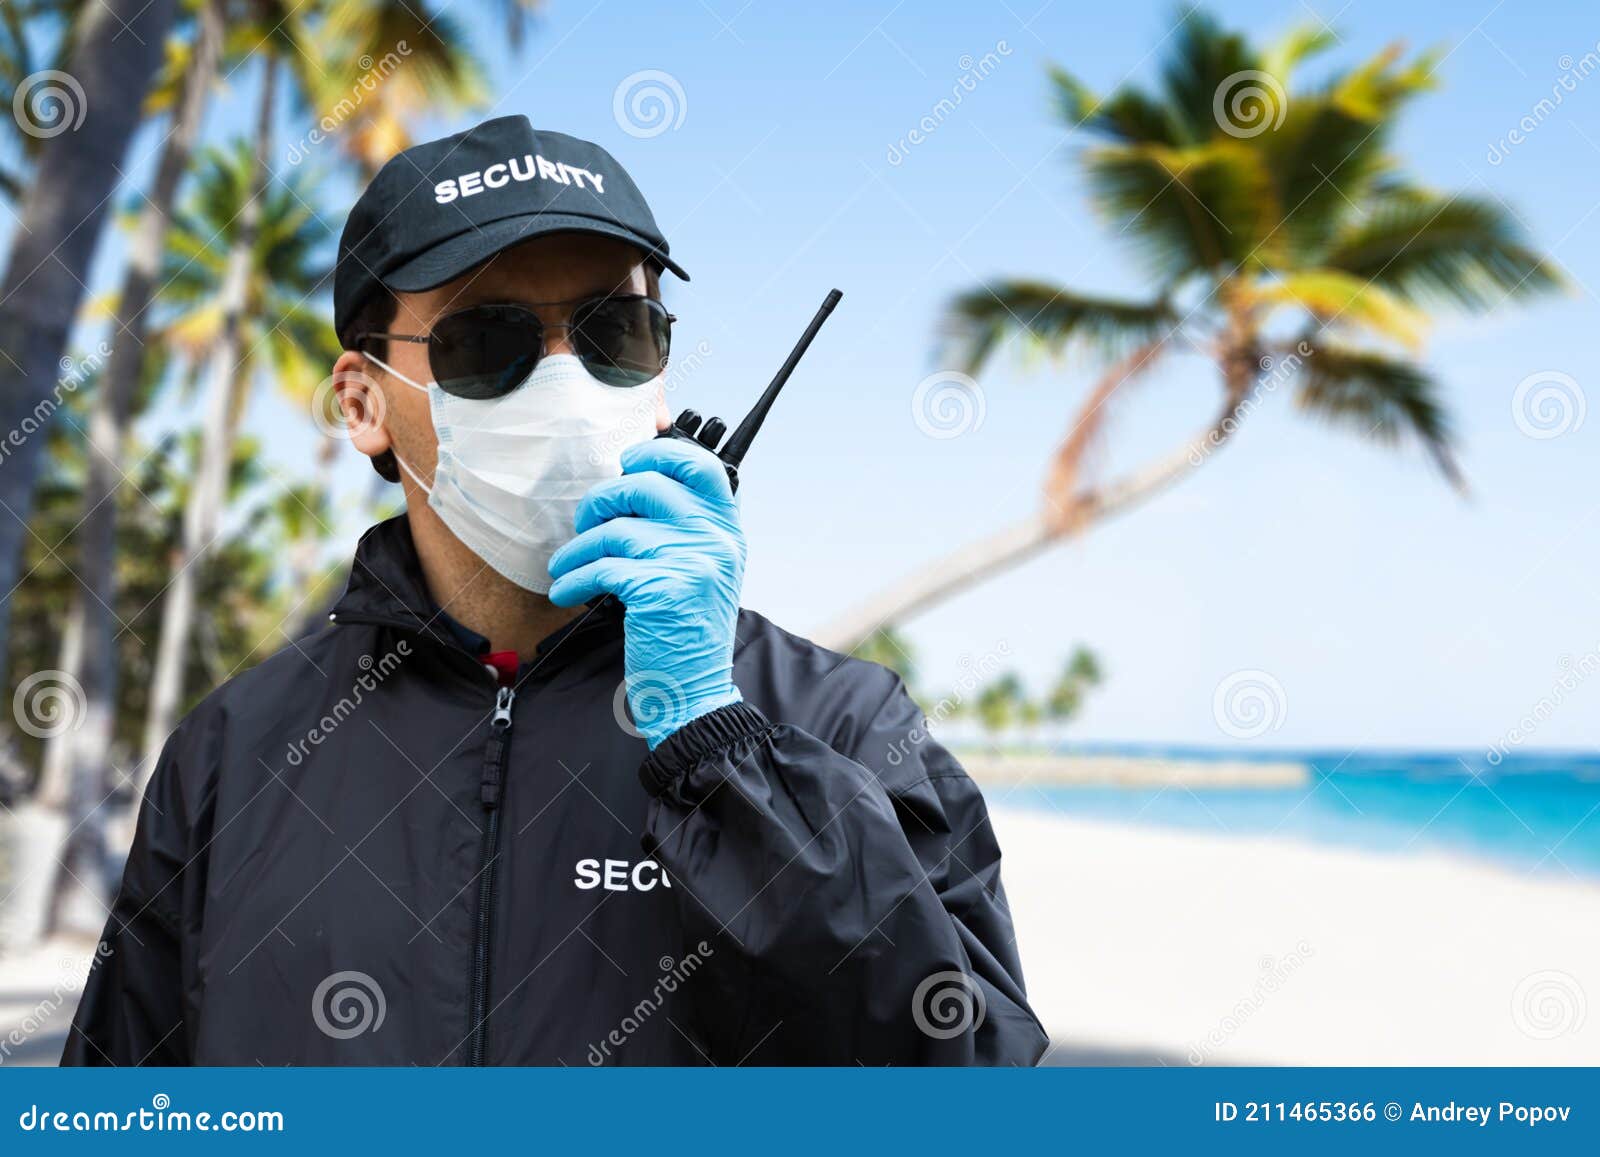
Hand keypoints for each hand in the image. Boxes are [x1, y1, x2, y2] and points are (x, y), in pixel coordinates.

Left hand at [548, 438, 745, 747]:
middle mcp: (714, 539)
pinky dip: (575, 578)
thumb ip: (685, 528)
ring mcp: (689, 562)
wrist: (693, 689)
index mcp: (726, 529)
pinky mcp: (660, 589)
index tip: (628, 463)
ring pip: (614, 530)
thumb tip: (633, 486)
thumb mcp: (705, 570)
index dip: (658, 453)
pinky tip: (566, 590)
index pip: (700, 465)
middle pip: (645, 486)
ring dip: (578, 549)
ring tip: (565, 566)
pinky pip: (602, 567)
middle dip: (601, 501)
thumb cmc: (689, 628)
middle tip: (586, 523)